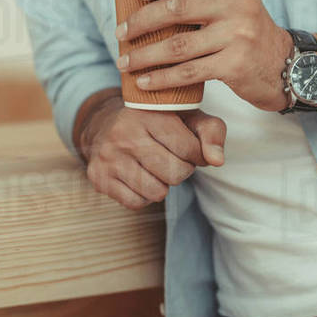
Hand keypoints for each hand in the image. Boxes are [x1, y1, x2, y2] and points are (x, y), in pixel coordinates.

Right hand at [80, 95, 226, 210]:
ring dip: (162, 184)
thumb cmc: (155, 120)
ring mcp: (109, 157)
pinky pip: (137, 202)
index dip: (197, 154)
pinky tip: (138, 175)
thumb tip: (217, 161)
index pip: (190, 150)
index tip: (190, 148)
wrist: (104, 123)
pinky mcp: (99, 178)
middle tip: (171, 158)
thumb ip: (211, 132)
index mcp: (148, 113)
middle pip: (175, 174)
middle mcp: (124, 134)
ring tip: (155, 166)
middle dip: (181, 170)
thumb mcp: (186, 115)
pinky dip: (143, 194)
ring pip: (157, 192)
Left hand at [114, 0, 292, 111]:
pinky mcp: (234, 66)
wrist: (287, 67)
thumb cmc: (248, 32)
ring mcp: (238, 36)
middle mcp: (239, 6)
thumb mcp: (237, 2)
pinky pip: (188, 72)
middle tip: (121, 32)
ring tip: (124, 61)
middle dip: (142, 21)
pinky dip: (161, 78)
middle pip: (179, 8)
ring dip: (144, 55)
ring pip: (178, 45)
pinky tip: (144, 81)